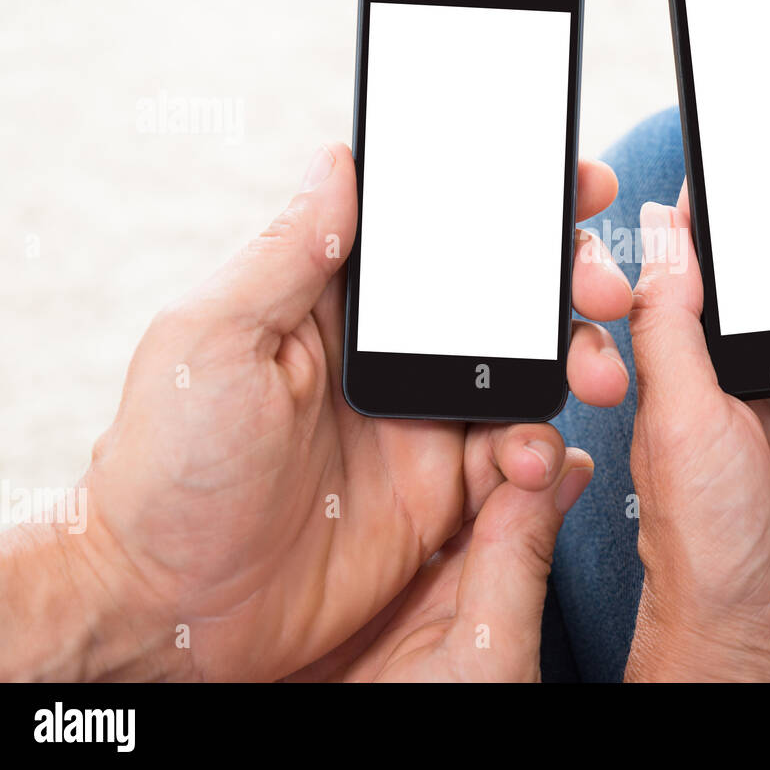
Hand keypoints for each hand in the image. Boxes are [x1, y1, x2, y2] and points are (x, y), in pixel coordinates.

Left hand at [0, 143, 629, 680]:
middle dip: (569, 278)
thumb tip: (339, 159)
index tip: (576, 182)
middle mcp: (391, 353)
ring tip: (597, 375)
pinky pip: (518, 457)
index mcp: (338, 302)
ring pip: (528, 369)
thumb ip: (287, 254)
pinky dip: (545, 450)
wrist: (169, 610)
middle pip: (504, 295)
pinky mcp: (442, 494)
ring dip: (576, 357)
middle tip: (604, 287)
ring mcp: (422, 422)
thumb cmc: (165, 468)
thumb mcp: (212, 343)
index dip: (511, 199)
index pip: (439, 229)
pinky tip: (536, 458)